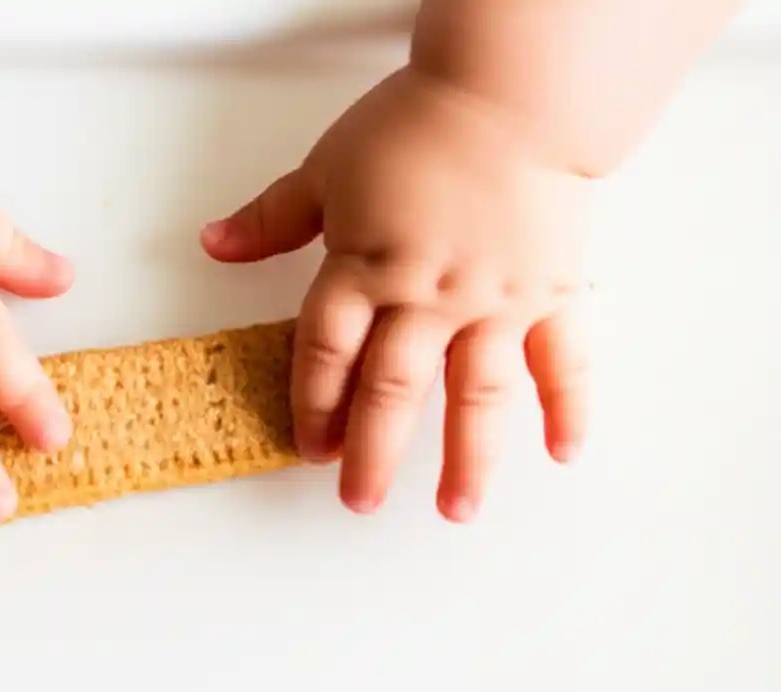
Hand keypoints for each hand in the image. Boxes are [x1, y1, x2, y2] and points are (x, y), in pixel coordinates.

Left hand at [201, 68, 590, 521]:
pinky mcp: (550, 294)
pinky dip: (567, 407)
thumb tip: (213, 242)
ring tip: (453, 509)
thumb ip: (272, 219)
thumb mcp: (326, 169)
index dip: (313, 403)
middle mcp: (426, 298)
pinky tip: (562, 454)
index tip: (308, 446)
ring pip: (474, 395)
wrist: (511, 92)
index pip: (328, 352)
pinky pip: (562, 360)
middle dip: (370, 451)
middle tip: (356, 500)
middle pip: (391, 389)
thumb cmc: (415, 124)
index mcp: (365, 268)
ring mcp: (492, 302)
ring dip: (464, 458)